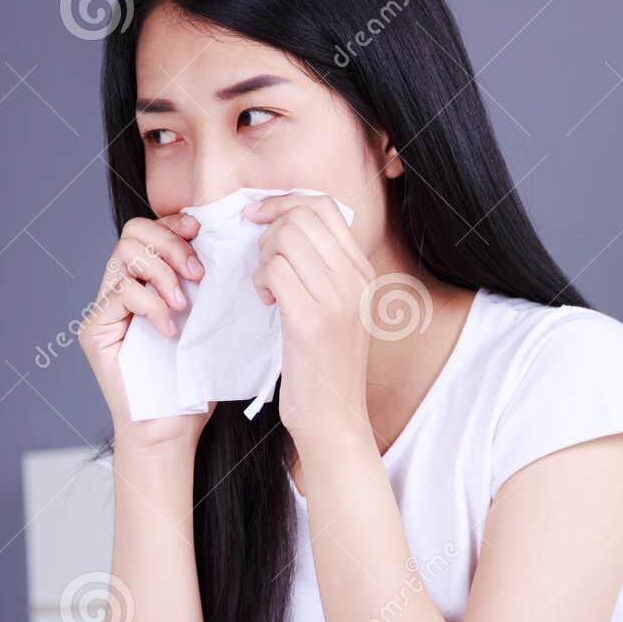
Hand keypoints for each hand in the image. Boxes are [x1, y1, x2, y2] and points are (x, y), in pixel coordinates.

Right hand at [78, 210, 214, 446]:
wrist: (172, 429)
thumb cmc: (193, 382)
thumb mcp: (209, 323)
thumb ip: (208, 284)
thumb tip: (227, 242)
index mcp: (148, 282)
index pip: (150, 230)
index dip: (174, 224)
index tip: (202, 233)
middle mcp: (121, 290)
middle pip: (132, 232)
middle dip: (170, 244)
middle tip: (197, 274)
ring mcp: (105, 309)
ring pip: (123, 255)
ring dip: (161, 272)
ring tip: (182, 305)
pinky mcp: (95, 330)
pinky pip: (120, 292)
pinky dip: (150, 304)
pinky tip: (169, 329)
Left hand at [245, 191, 375, 449]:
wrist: (334, 419)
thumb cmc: (324, 366)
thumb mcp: (335, 309)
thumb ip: (321, 269)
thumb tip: (284, 228)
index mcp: (362, 272)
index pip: (325, 207)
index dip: (285, 202)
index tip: (259, 217)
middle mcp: (355, 280)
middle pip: (303, 216)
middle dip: (269, 230)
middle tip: (262, 261)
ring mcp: (336, 299)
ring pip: (286, 239)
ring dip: (263, 256)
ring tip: (267, 286)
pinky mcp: (310, 321)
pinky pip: (274, 270)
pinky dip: (260, 280)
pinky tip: (266, 302)